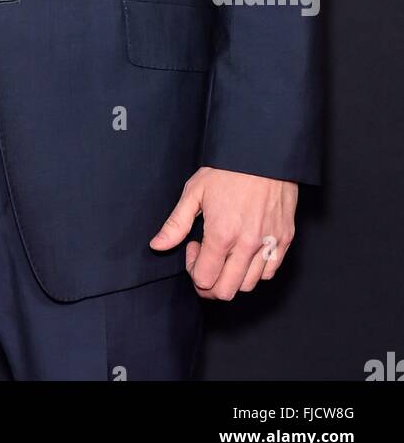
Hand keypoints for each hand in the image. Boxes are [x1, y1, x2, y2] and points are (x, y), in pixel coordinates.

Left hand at [149, 166, 297, 299]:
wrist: (263, 152)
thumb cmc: (228, 169)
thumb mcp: (194, 191)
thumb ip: (176, 224)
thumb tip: (157, 246)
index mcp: (222, 235)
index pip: (204, 280)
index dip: (193, 271)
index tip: (193, 248)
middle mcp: (247, 245)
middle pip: (226, 291)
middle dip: (210, 284)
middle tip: (206, 261)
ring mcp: (269, 244)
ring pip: (249, 285)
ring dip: (232, 277)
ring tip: (226, 253)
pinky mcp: (285, 239)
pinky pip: (270, 272)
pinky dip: (255, 271)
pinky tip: (245, 251)